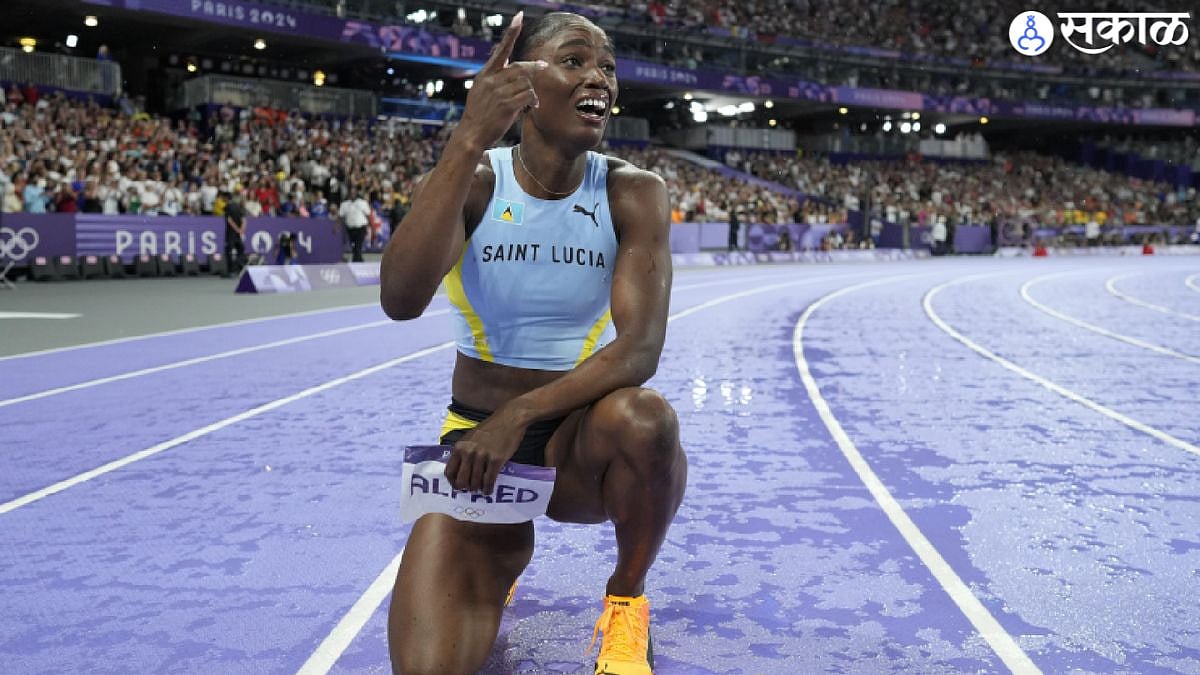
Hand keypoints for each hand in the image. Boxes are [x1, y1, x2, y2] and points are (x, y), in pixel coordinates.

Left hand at [444, 404, 527, 493]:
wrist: (509, 419)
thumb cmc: (491, 428)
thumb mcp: (471, 437)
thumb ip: (464, 451)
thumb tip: (461, 470)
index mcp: (460, 446)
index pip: (449, 471)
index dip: (453, 482)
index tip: (458, 486)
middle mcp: (469, 452)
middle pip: (461, 480)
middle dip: (466, 488)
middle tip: (471, 489)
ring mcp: (482, 456)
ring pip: (476, 482)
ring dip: (478, 489)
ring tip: (481, 490)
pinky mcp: (496, 460)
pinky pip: (489, 480)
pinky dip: (488, 488)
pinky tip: (488, 490)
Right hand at [455, 11, 546, 150]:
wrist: (471, 134)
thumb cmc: (479, 114)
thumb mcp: (481, 90)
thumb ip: (494, 78)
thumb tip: (511, 66)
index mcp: (486, 74)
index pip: (501, 50)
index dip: (511, 33)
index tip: (519, 17)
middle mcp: (492, 80)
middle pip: (520, 67)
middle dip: (534, 66)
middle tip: (544, 65)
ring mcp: (499, 93)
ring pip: (526, 82)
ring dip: (532, 90)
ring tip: (532, 100)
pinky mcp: (507, 105)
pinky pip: (528, 96)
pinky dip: (533, 100)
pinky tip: (532, 106)